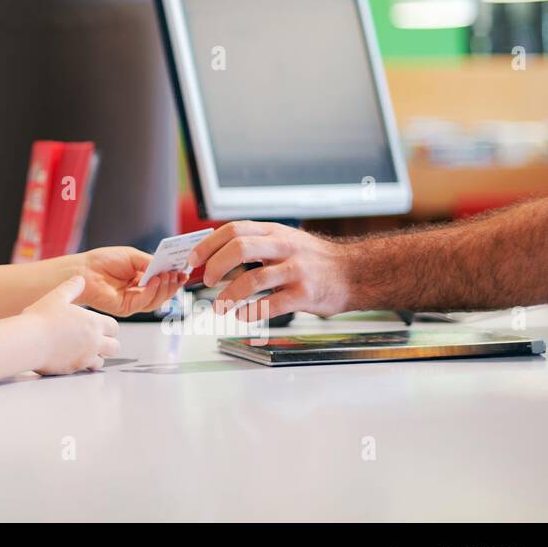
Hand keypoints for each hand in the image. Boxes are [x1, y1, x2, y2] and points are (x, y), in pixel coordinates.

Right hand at [22, 275, 120, 374]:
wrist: (29, 341)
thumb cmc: (42, 319)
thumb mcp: (57, 296)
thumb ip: (71, 288)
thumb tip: (79, 279)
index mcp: (93, 323)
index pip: (114, 327)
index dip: (108, 326)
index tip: (98, 325)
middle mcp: (94, 342)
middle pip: (114, 346)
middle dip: (107, 343)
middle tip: (95, 339)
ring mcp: (85, 357)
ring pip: (102, 361)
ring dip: (96, 356)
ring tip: (83, 349)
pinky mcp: (74, 369)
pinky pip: (86, 370)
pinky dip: (83, 365)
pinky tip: (72, 357)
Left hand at [73, 245, 187, 317]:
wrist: (85, 270)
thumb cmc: (104, 261)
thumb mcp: (132, 257)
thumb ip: (150, 262)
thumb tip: (167, 267)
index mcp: (142, 279)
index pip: (163, 281)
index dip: (174, 277)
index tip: (184, 270)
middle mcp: (139, 291)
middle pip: (163, 293)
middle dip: (173, 284)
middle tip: (178, 274)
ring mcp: (134, 301)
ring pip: (157, 300)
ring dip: (164, 288)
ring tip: (166, 275)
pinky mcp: (127, 308)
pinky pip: (144, 302)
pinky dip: (152, 291)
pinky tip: (153, 281)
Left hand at [185, 221, 355, 320]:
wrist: (354, 273)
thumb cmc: (313, 259)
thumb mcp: (284, 240)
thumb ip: (254, 243)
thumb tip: (212, 254)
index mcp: (274, 231)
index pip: (233, 229)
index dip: (209, 244)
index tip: (193, 259)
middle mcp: (284, 247)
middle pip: (240, 248)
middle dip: (216, 266)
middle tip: (205, 281)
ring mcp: (296, 270)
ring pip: (253, 280)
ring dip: (229, 295)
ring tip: (218, 306)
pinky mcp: (305, 294)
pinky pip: (271, 304)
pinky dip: (252, 312)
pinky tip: (242, 317)